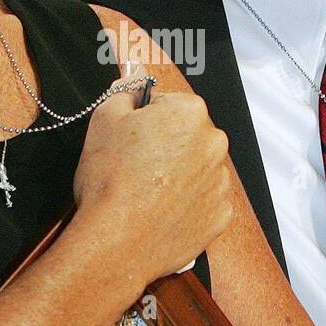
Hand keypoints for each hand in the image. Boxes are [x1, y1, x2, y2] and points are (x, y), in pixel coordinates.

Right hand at [73, 64, 233, 284]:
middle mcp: (215, 143)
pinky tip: (161, 211)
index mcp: (191, 112)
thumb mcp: (104, 119)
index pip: (168, 104)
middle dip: (166, 146)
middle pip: (188, 136)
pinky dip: (186, 205)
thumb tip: (133, 85)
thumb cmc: (110, 179)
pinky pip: (203, 202)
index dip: (144, 120)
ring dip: (177, 175)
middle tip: (135, 166)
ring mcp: (221, 182)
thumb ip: (124, 92)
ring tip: (146, 192)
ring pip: (197, 169)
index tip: (130, 138)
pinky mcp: (220, 216)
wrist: (116, 241)